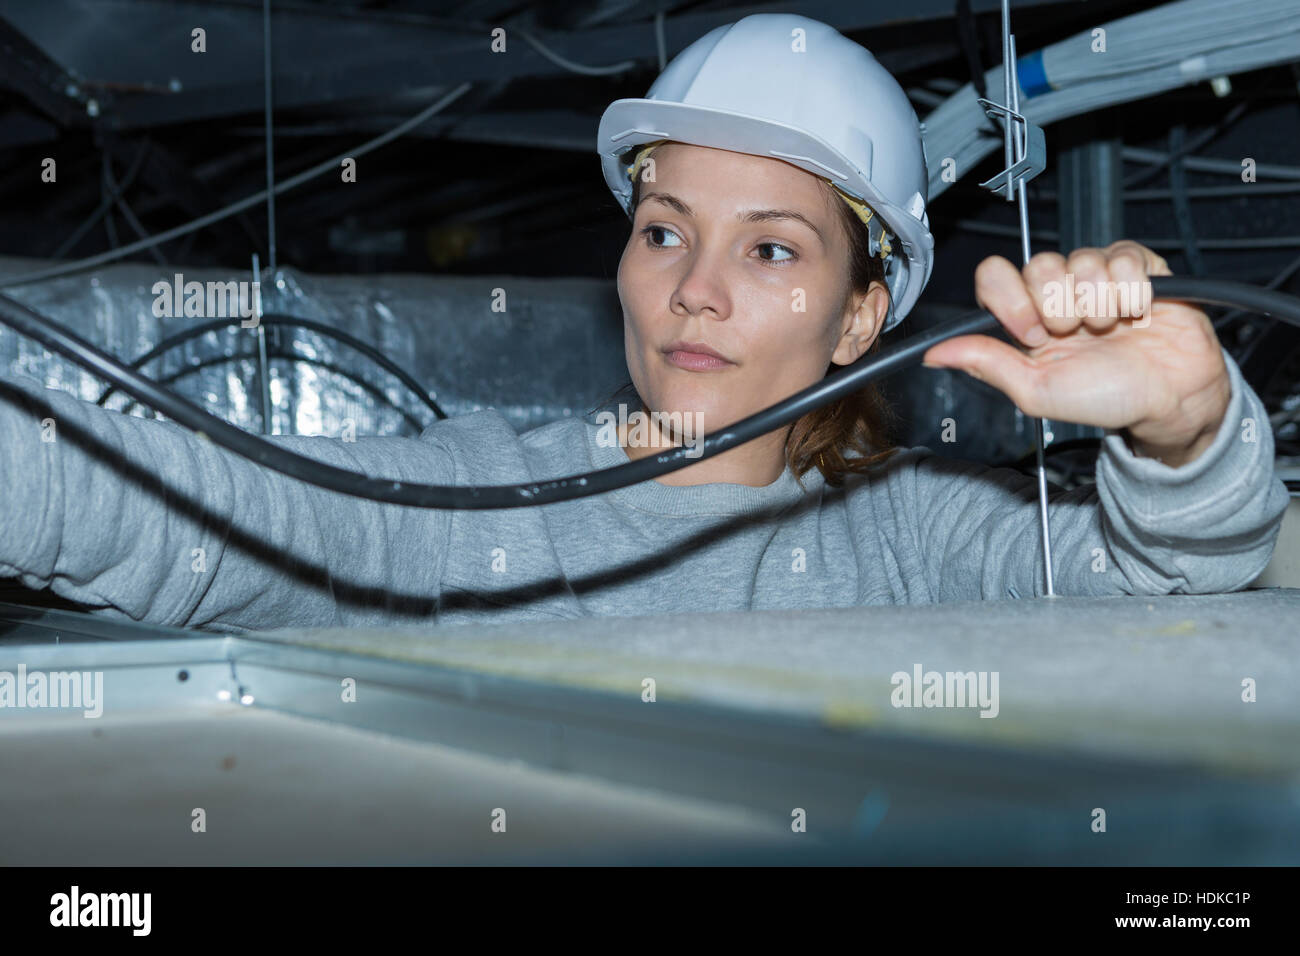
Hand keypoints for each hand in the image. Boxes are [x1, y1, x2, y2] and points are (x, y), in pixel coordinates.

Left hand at [922, 240, 1230, 467]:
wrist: (1169, 397)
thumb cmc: (1104, 396)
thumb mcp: (1035, 390)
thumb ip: (986, 363)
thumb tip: (933, 354)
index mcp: (1024, 316)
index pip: (994, 275)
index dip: (1012, 301)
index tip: (1034, 335)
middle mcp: (1056, 290)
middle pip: (1038, 265)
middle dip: (1061, 309)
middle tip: (1079, 336)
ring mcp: (1094, 274)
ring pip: (1081, 261)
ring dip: (1099, 305)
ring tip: (1112, 331)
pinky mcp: (1134, 264)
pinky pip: (1122, 256)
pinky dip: (1131, 292)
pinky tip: (1138, 314)